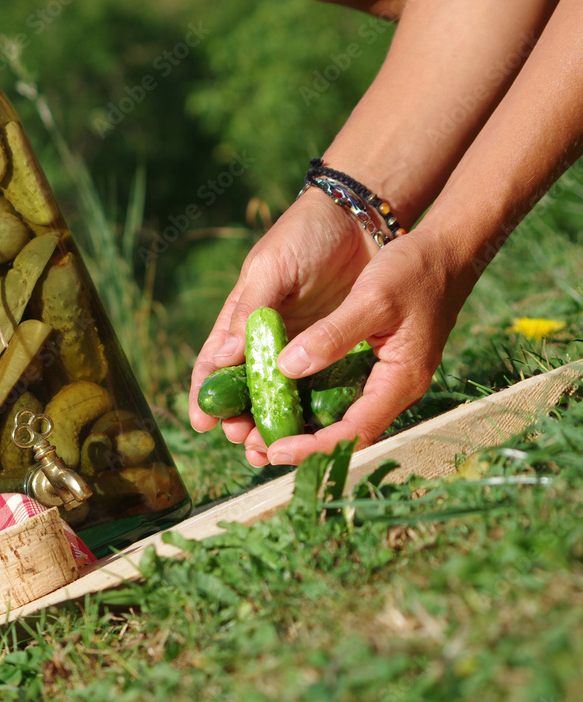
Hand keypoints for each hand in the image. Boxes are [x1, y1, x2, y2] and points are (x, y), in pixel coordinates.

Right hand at [189, 189, 377, 458]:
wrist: (360, 217)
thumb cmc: (303, 237)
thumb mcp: (271, 270)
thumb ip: (249, 313)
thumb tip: (219, 359)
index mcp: (242, 318)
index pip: (214, 365)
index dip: (205, 396)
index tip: (203, 425)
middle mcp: (268, 338)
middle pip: (246, 390)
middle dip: (241, 420)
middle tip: (245, 444)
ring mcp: (303, 346)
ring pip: (282, 397)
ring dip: (275, 424)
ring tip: (273, 449)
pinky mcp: (337, 349)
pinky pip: (321, 388)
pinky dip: (313, 412)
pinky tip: (314, 432)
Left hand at [248, 227, 473, 464]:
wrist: (445, 250)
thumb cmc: (414, 271)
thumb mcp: (372, 298)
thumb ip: (332, 335)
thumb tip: (287, 367)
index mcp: (401, 380)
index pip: (355, 432)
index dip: (313, 447)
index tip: (275, 451)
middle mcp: (394, 388)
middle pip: (344, 433)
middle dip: (301, 444)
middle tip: (255, 449)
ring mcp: (385, 377)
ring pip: (340, 416)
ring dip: (302, 426)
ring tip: (259, 433)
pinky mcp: (374, 364)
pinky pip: (340, 394)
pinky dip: (310, 401)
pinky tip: (280, 398)